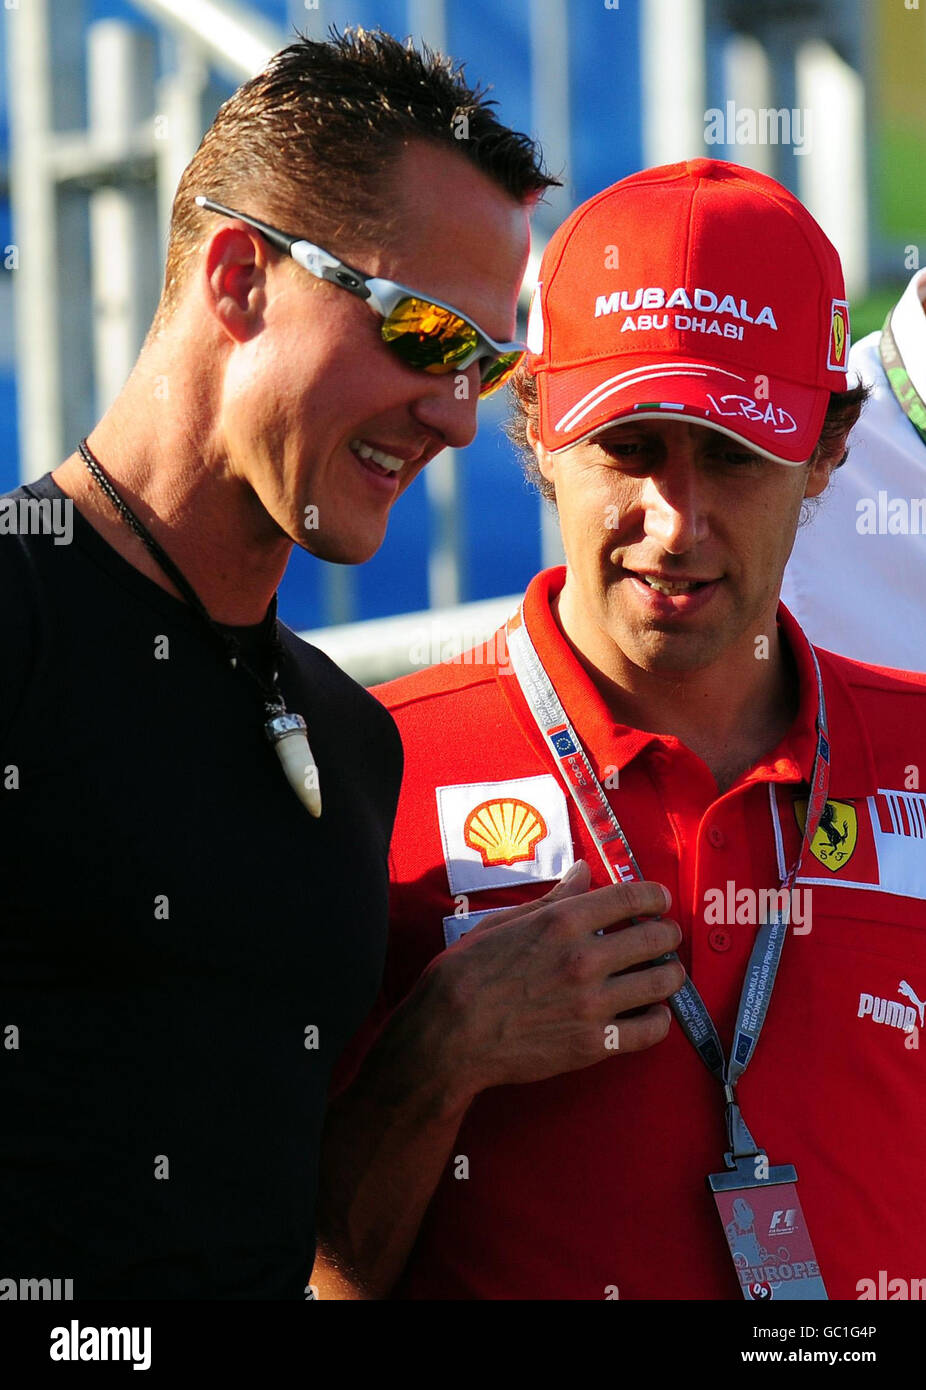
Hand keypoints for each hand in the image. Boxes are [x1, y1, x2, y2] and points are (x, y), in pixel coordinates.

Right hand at [419, 861, 684, 1099]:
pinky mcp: (595, 1043)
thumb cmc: (465, 975)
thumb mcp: (503, 923)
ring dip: (670, 974)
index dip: (655, 897)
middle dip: (668, 934)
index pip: (631, 898)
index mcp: (561, 922)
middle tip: (666, 938)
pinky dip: (658, 1019)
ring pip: (662, 983)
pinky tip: (651, 1013)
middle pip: (656, 938)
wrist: (449, 1036)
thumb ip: (551, 899)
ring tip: (665, 974)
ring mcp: (592, 1003)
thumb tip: (583, 872)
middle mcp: (584, 958)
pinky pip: (650, 1030)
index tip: (660, 901)